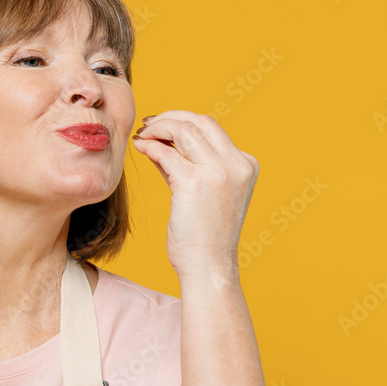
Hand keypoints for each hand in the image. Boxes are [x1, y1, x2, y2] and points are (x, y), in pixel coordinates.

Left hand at [131, 110, 259, 279]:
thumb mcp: (204, 193)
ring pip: (183, 129)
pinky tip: (140, 148)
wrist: (209, 267)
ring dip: (158, 127)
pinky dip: (150, 146)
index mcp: (246, 164)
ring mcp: (218, 172)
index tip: (162, 126)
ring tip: (142, 136)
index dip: (183, 121)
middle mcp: (236, 164)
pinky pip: (166, 152)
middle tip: (148, 125)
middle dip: (169, 117)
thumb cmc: (204, 236)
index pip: (212, 128)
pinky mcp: (195, 183)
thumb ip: (189, 165)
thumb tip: (161, 142)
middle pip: (200, 121)